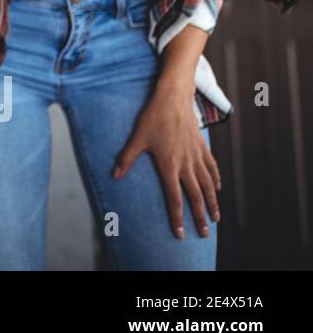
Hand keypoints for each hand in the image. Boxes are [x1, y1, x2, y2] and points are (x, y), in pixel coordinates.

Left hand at [112, 89, 220, 238]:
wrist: (173, 98)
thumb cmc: (153, 117)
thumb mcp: (137, 138)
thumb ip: (126, 159)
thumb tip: (115, 175)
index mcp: (169, 165)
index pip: (174, 198)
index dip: (178, 217)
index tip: (181, 233)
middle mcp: (186, 164)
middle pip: (196, 196)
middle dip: (200, 217)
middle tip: (204, 233)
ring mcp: (197, 156)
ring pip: (208, 185)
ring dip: (212, 203)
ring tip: (216, 218)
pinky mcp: (203, 147)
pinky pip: (212, 168)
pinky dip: (215, 180)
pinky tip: (217, 188)